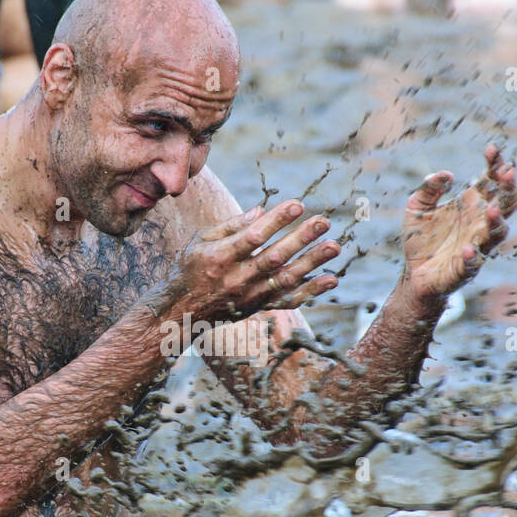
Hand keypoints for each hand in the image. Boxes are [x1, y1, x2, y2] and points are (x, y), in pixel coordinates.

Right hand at [163, 200, 340, 322]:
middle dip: (300, 238)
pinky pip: (287, 301)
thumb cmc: (191, 268)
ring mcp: (249, 296)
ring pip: (285, 279)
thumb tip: (262, 209)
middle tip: (323, 221)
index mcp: (219, 257)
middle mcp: (235, 279)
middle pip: (273, 257)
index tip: (298, 205)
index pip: (252, 237)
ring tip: (334, 246)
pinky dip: (310, 292)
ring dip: (312, 263)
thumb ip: (232, 225)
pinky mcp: (258, 308)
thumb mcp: (202, 241)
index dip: (276, 221)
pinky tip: (331, 279)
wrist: (181, 312)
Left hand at [401, 144, 516, 305]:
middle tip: (507, 172)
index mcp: (471, 205)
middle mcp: (479, 223)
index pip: (491, 181)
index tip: (492, 149)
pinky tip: (468, 248)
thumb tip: (446, 175)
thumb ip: (428, 188)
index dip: (495, 164)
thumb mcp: (416, 207)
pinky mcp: (465, 269)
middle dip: (508, 188)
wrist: (413, 274)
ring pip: (497, 232)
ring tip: (491, 208)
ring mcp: (477, 245)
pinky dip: (473, 256)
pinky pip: (474, 263)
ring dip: (496, 220)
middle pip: (504, 203)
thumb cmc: (421, 239)